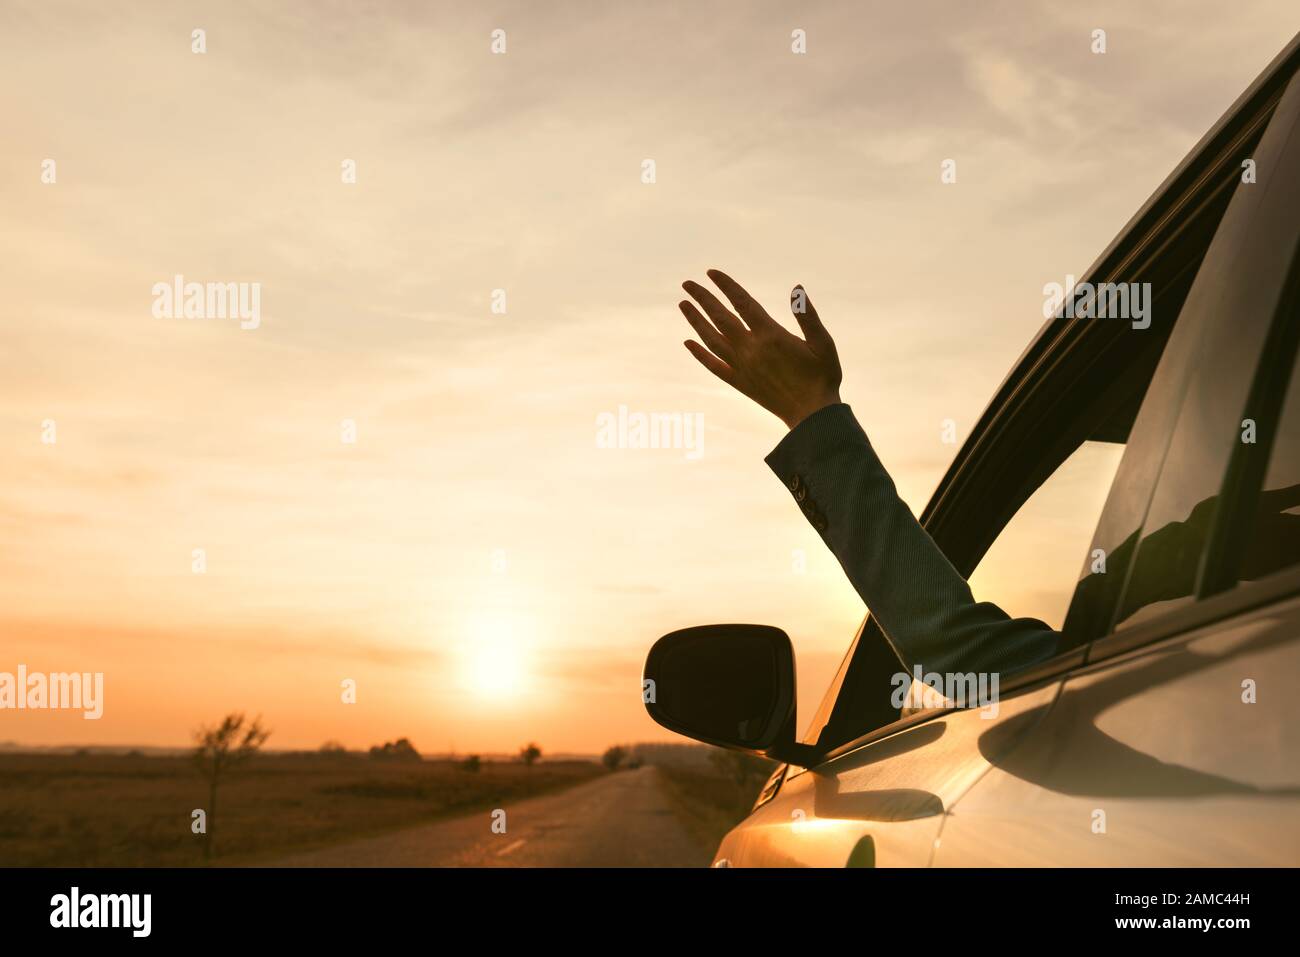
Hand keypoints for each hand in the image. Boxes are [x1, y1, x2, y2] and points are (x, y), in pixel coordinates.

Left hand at [678, 269, 841, 429]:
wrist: (812, 415)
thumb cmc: (823, 377)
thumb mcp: (823, 344)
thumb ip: (808, 315)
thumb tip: (797, 288)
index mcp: (770, 335)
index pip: (742, 303)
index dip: (726, 286)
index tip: (711, 273)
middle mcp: (751, 349)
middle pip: (721, 318)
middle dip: (703, 298)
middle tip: (687, 284)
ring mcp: (742, 367)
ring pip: (712, 339)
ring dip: (696, 321)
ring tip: (683, 304)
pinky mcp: (740, 383)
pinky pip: (714, 366)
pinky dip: (700, 354)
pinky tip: (688, 343)